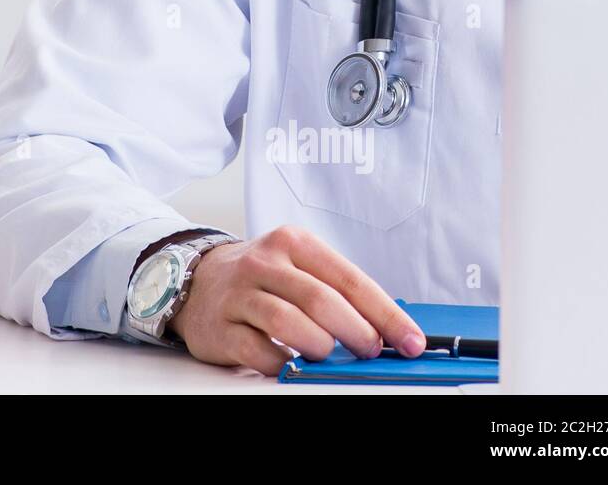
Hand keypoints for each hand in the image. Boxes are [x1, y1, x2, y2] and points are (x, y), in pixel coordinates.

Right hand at [166, 225, 426, 373]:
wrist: (197, 280)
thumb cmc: (263, 278)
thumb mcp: (297, 266)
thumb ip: (336, 290)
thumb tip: (387, 330)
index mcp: (293, 243)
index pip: (349, 279)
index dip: (385, 314)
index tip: (410, 342)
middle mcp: (264, 263)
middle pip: (320, 300)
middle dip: (356, 332)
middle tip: (370, 351)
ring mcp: (239, 294)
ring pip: (288, 322)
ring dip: (319, 347)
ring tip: (328, 354)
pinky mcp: (221, 327)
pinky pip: (258, 352)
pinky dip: (283, 364)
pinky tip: (291, 363)